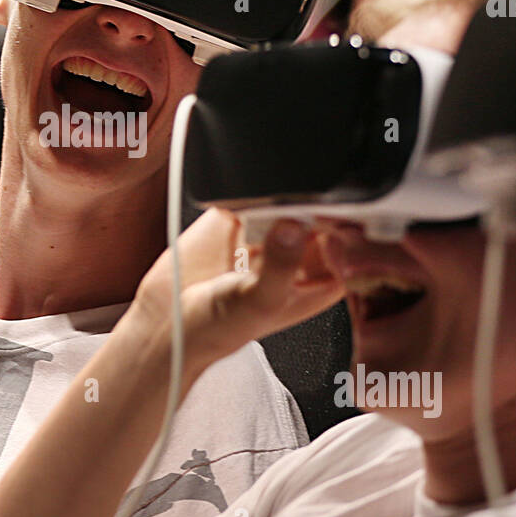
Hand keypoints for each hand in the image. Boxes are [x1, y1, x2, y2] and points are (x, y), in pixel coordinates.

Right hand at [129, 209, 342, 365]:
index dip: (342, 229)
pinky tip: (238, 205)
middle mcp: (299, 251)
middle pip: (323, 212)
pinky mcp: (237, 213)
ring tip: (262, 210)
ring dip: (281, 191)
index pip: (348, 242)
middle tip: (291, 209)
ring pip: (290, 194)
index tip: (324, 224)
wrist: (167, 320)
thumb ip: (280, 268)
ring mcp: (268, 229)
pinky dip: (247, 186)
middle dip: (312, 203)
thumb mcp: (257, 305)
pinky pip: (251, 188)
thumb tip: (294, 228)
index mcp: (320, 278)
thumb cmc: (217, 329)